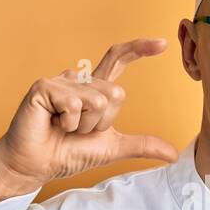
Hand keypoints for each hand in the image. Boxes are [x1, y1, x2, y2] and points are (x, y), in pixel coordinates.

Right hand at [0, 37, 177, 199]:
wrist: (36, 166)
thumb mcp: (112, 148)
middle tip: (77, 131)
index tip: (162, 43)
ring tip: (63, 128)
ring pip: (98, 101)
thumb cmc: (67, 153)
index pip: (118, 60)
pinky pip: (75, 104)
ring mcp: (61, 81)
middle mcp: (78, 80)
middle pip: (116, 93)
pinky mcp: (44, 87)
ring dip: (84, 125)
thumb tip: (173, 154)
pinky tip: (52, 124)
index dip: (139, 49)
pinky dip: (69, 123)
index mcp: (94, 89)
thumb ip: (141, 146)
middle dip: (102, 122)